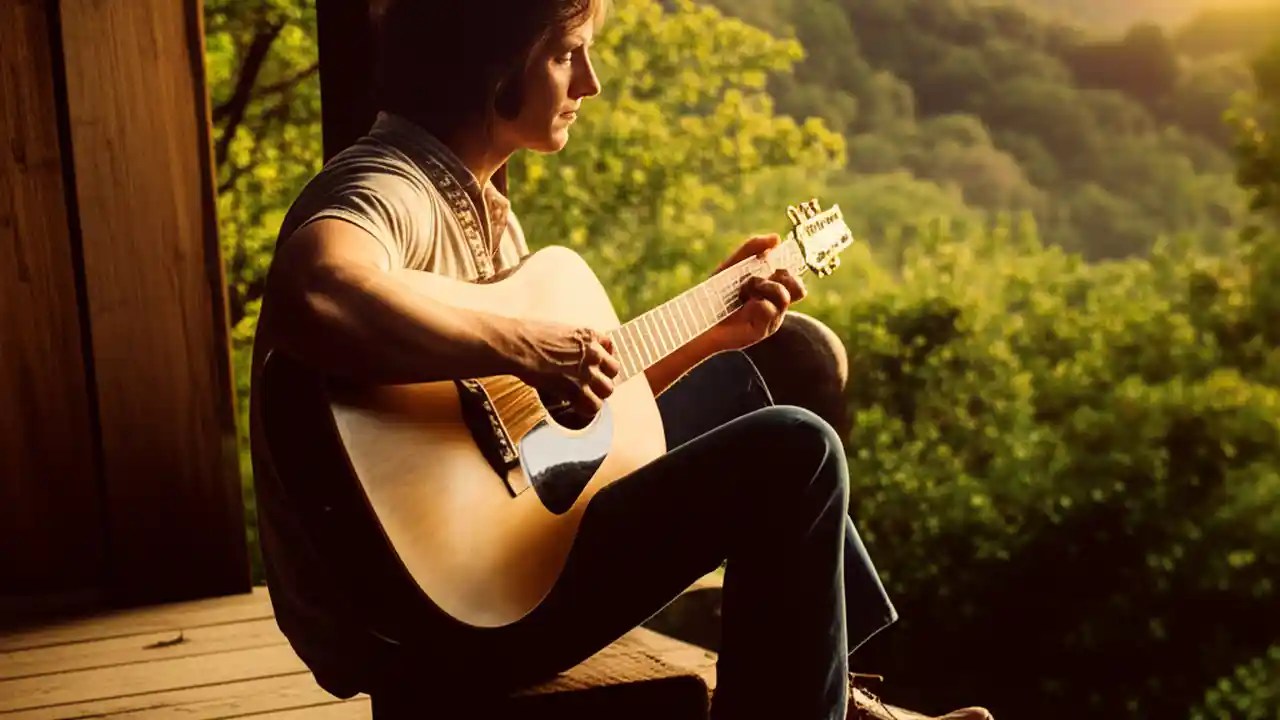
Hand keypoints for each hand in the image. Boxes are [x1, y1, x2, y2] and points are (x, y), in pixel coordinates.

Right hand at [513, 319, 620, 421]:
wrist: (518, 345)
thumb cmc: (528, 335)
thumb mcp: (558, 330)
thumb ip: (572, 342)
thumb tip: (568, 354)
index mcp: (588, 335)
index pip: (609, 346)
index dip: (602, 358)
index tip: (596, 365)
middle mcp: (593, 352)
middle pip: (613, 370)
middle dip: (602, 376)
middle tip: (589, 383)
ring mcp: (587, 372)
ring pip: (607, 390)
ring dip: (596, 394)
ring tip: (583, 397)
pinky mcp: (576, 389)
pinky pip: (593, 406)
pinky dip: (586, 408)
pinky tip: (576, 406)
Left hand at [711, 234, 806, 350]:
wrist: (698, 318)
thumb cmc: (715, 293)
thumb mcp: (733, 265)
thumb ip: (753, 249)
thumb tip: (777, 238)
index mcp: (771, 290)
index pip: (793, 278)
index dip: (787, 269)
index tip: (770, 266)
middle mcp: (775, 305)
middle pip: (799, 289)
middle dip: (782, 277)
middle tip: (758, 279)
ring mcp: (771, 320)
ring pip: (784, 296)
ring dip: (765, 286)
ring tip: (745, 292)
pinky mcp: (762, 331)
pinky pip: (769, 308)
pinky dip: (756, 303)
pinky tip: (743, 307)